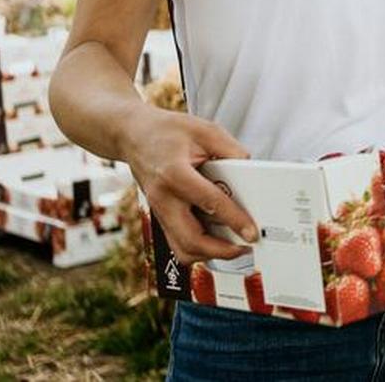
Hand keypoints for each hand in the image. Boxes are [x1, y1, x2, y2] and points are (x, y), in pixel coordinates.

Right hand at [120, 105, 258, 263]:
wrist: (133, 135)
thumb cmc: (167, 131)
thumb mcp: (205, 130)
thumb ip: (231, 150)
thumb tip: (251, 171)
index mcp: (174, 174)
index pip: (210, 203)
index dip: (234, 220)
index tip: (251, 232)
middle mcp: (163, 198)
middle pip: (190, 240)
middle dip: (220, 251)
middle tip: (245, 248)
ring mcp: (159, 210)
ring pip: (181, 248)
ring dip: (208, 254)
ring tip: (234, 247)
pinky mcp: (160, 216)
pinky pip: (178, 242)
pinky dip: (198, 247)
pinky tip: (217, 240)